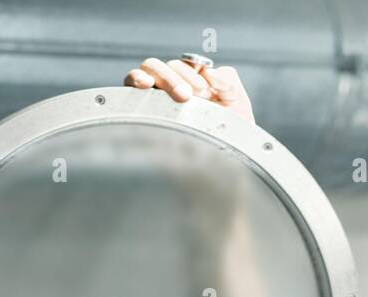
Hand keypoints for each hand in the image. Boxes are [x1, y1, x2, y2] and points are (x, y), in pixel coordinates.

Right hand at [124, 57, 254, 124]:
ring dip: (164, 78)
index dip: (192, 73)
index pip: (183, 64)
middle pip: (164, 65)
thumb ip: (228, 81)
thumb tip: (209, 71)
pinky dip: (136, 78)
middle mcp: (170, 85)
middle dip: (177, 77)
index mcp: (191, 79)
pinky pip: (130, 84)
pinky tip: (145, 84)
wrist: (224, 161)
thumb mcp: (237, 103)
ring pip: (148, 70)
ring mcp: (154, 95)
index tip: (206, 92)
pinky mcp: (142, 109)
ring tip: (181, 96)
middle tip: (192, 95)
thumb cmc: (230, 131)